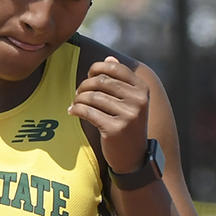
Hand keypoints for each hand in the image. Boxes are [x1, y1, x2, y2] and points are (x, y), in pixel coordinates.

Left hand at [68, 57, 151, 174]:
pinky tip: (72, 111)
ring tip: (76, 103)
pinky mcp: (114, 129)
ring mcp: (128, 115)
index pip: (114, 68)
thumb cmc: (128, 125)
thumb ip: (120, 79)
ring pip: (92, 96)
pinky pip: (88, 112)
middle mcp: (138, 100)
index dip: (96, 68)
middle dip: (85, 85)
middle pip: (101, 81)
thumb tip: (108, 57)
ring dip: (79, 98)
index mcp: (142, 89)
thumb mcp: (130, 101)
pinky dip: (76, 109)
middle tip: (79, 93)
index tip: (88, 76)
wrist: (133, 157)